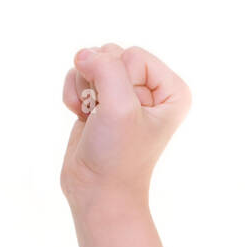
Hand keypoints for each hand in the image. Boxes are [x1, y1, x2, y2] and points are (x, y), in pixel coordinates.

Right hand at [60, 43, 191, 208]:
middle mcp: (151, 88)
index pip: (134, 56)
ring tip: (95, 118)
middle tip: (106, 117)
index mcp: (172, 91)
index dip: (120, 83)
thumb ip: (105, 67)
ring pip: (93, 61)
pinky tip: (82, 117)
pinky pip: (79, 73)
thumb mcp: (119, 107)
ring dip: (85, 88)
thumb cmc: (118, 157)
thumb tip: (83, 55)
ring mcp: (125, 93)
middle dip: (100, 83)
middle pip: (112, 54)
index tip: (123, 116)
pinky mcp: (101, 100)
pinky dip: (74, 94)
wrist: (99, 192)